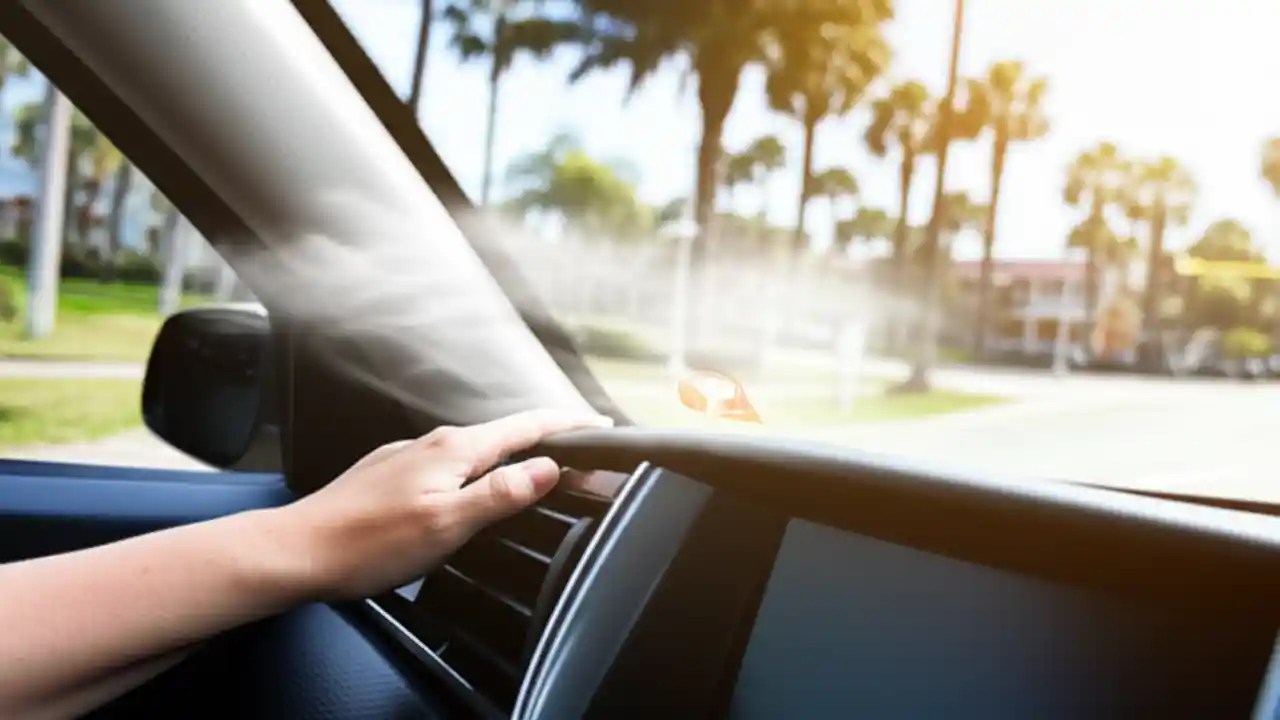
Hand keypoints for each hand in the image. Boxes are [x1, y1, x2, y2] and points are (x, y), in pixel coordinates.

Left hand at [280, 409, 613, 600]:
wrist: (296, 551)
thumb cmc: (366, 544)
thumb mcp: (447, 523)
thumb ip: (501, 493)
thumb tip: (548, 469)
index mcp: (454, 450)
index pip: (527, 425)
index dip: (568, 423)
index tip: (599, 424)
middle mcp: (432, 444)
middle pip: (503, 434)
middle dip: (544, 438)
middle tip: (578, 448)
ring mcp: (410, 458)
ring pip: (474, 451)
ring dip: (509, 456)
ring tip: (535, 468)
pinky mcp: (392, 476)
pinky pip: (449, 465)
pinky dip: (475, 472)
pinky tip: (473, 491)